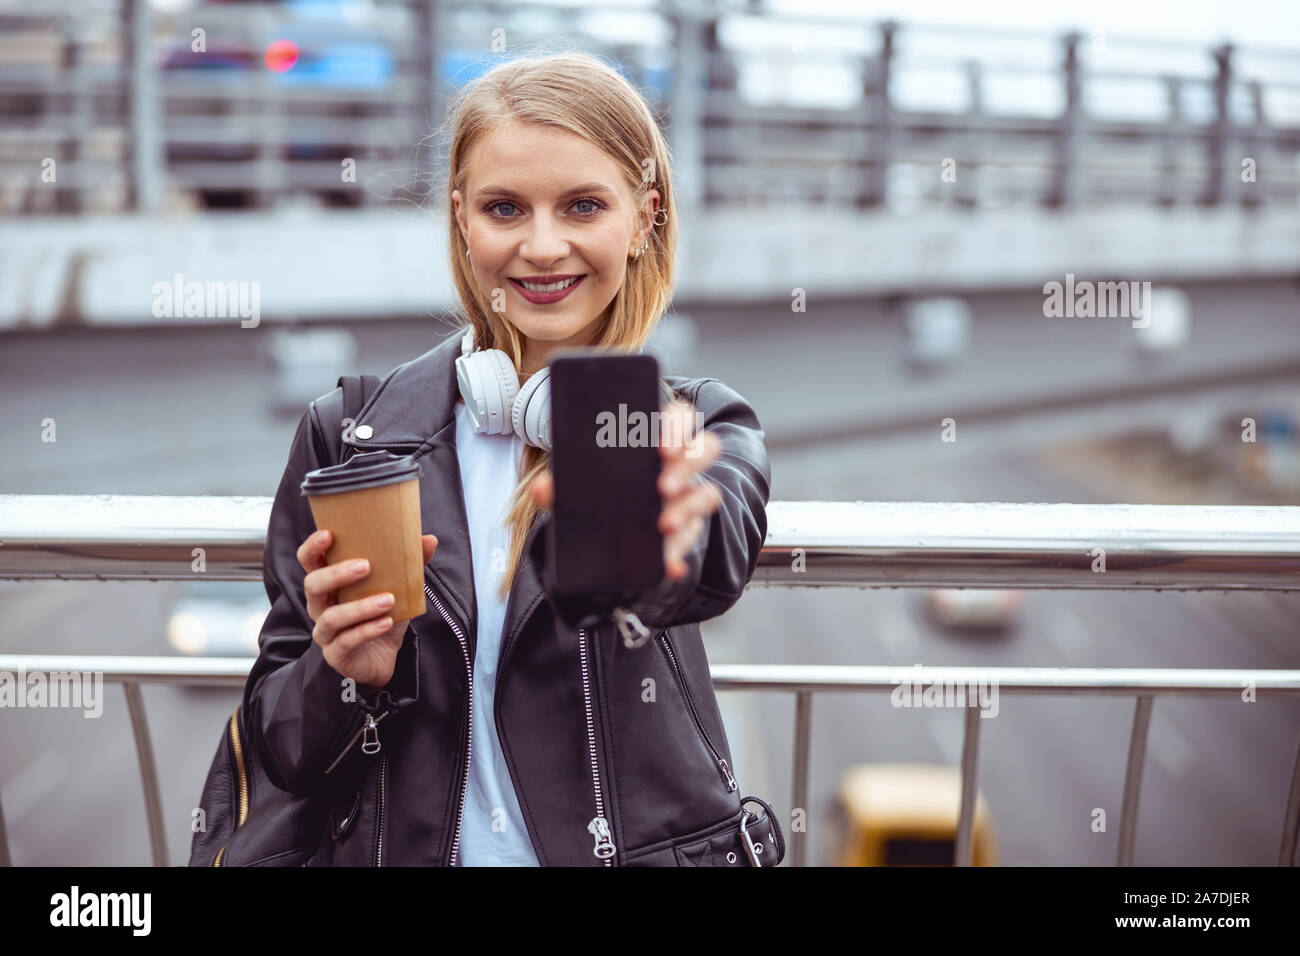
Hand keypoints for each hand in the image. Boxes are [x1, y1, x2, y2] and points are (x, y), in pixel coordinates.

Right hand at [297, 528, 438, 688]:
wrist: (383, 658)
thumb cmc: (382, 615)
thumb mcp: (397, 588)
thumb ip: (409, 563)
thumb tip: (429, 539)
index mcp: (329, 584)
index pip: (309, 561)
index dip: (313, 548)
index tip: (329, 534)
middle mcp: (320, 605)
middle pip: (313, 585)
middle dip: (337, 574)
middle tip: (366, 566)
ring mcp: (325, 631)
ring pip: (332, 617)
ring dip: (360, 607)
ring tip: (388, 599)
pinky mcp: (336, 654)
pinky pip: (347, 641)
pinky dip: (368, 630)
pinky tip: (387, 622)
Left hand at [528, 399, 722, 581]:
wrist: (608, 526)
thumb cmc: (600, 487)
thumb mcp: (580, 482)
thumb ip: (562, 483)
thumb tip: (542, 491)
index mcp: (656, 436)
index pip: (680, 416)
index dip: (678, 426)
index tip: (662, 446)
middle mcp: (681, 461)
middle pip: (705, 448)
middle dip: (688, 464)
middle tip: (663, 486)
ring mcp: (689, 493)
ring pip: (708, 492)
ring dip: (689, 507)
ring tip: (665, 525)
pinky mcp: (689, 525)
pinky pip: (694, 536)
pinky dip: (681, 553)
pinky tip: (670, 566)